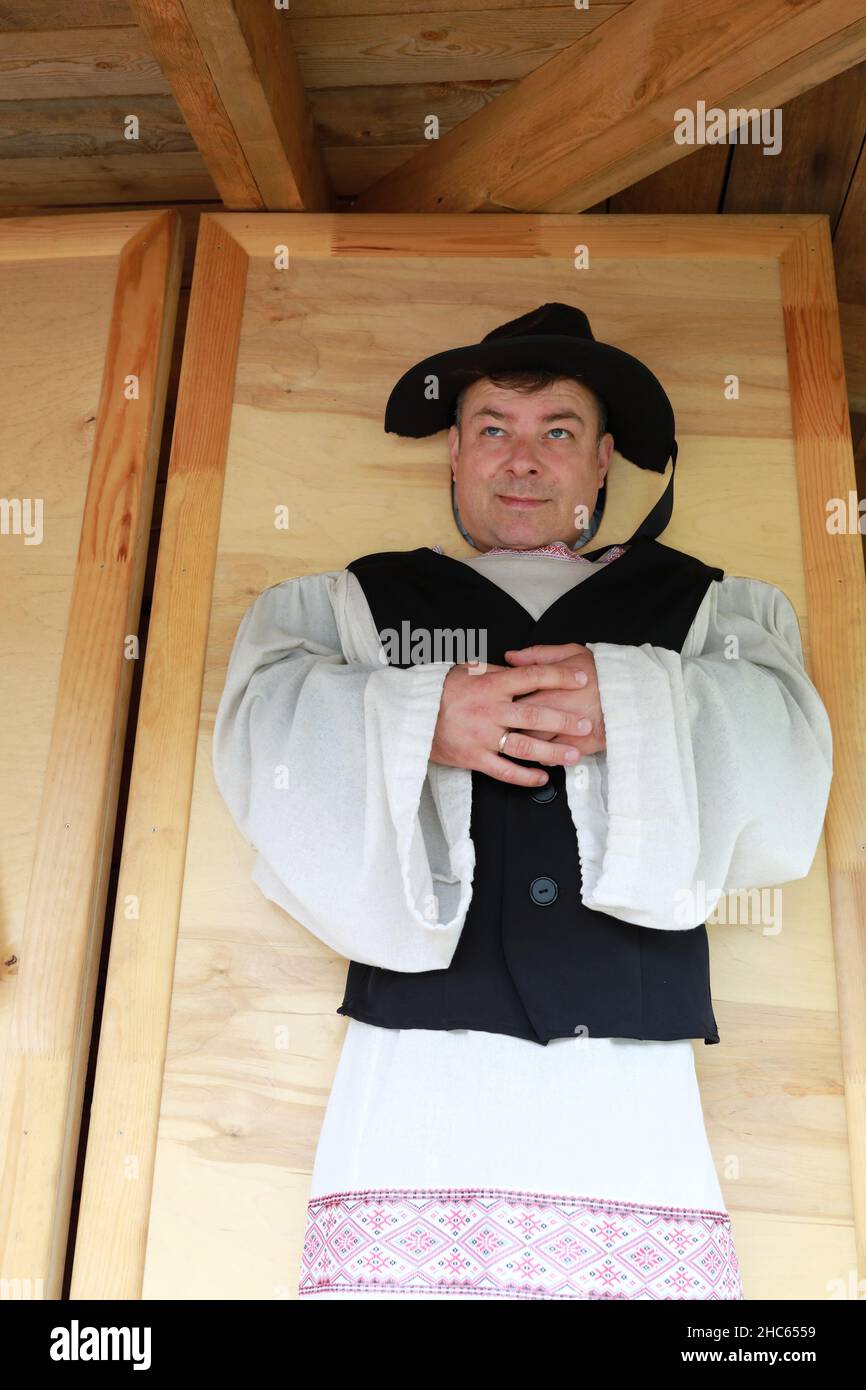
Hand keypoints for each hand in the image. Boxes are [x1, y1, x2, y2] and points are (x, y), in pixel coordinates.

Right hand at [430, 659, 595, 786]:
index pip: (532, 677)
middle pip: (534, 714)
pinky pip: (504, 770)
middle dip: (563, 720)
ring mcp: (482, 736)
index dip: (559, 677)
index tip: (581, 680)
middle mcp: (490, 710)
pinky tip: (542, 777)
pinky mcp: (473, 757)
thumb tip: (521, 666)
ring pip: (524, 745)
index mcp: (491, 684)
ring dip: (551, 752)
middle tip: (585, 724)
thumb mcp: (467, 669)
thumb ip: (497, 670)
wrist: (411, 715)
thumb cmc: (441, 690)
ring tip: (573, 756)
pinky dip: (525, 776)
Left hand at [504, 643, 605, 754]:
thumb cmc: (603, 672)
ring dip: (522, 742)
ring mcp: (570, 727)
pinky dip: (543, 756)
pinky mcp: (582, 744)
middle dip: (507, 722)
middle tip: (497, 724)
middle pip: (520, 719)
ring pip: (534, 740)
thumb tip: (511, 657)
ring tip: (514, 740)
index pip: (516, 691)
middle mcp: (559, 706)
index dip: (501, 697)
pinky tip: (540, 752)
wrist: (637, 692)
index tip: (493, 700)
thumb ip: (539, 655)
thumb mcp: (572, 653)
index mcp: (553, 682)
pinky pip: (553, 756)